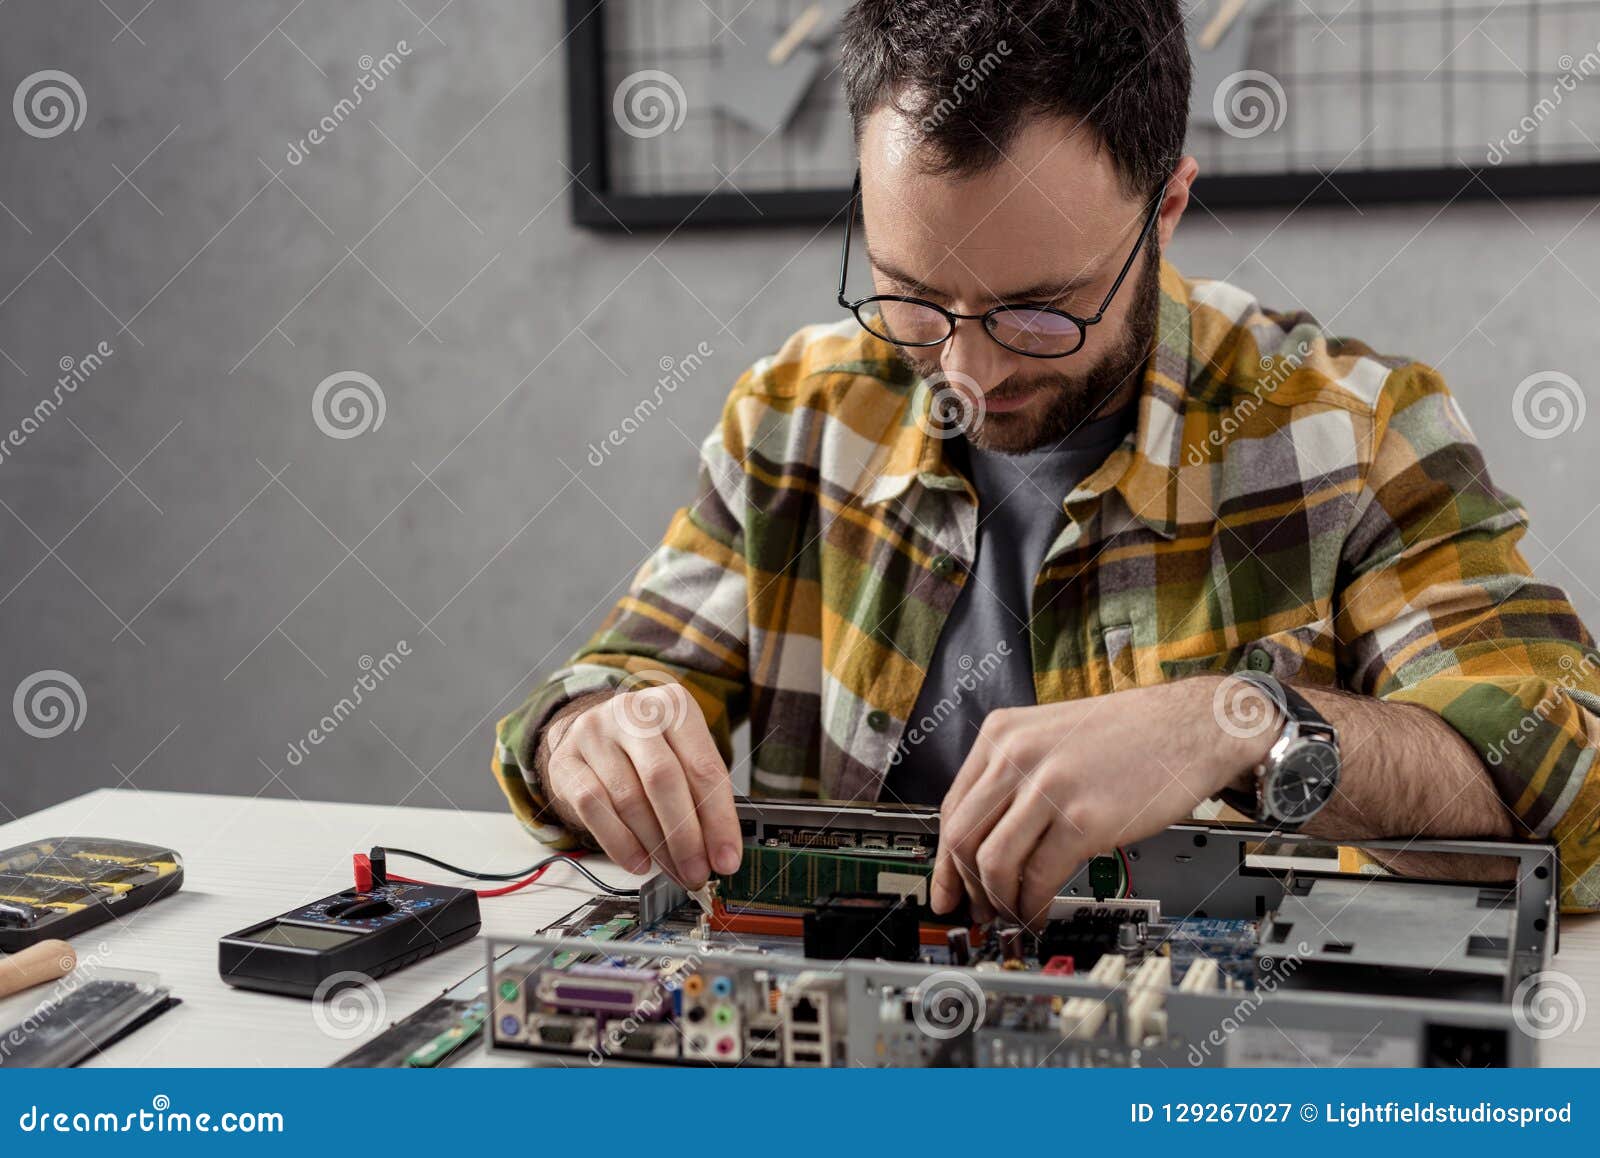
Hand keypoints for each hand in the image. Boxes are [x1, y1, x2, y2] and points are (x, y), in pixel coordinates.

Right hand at [543, 683, 742, 886]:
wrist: (598, 729)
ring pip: (629, 799)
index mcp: (674, 704)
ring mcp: (595, 733)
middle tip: (697, 872)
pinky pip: (594, 809)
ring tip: (674, 870)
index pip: (703, 766)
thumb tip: (720, 851)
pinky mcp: (566, 760)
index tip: (727, 858)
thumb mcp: (685, 753)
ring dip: (656, 846)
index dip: (718, 819)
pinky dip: (620, 844)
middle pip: (663, 779)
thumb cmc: (652, 747)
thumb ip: (703, 794)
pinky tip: (640, 862)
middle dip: (685, 837)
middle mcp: (632, 711)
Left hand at [929, 677, 1273, 927]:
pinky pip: (1038, 877)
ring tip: (1014, 915)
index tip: (945, 889)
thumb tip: (985, 841)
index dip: (943, 860)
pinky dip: (1032, 905)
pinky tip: (1040, 911)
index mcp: (1002, 733)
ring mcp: (1049, 786)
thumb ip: (1015, 777)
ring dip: (998, 901)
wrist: (1193, 724)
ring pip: (992, 862)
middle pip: (961, 837)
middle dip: (966, 887)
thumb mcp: (1052, 737)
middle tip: (980, 911)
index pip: (951, 807)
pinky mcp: (1083, 819)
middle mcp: (1016, 755)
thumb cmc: (1132, 735)